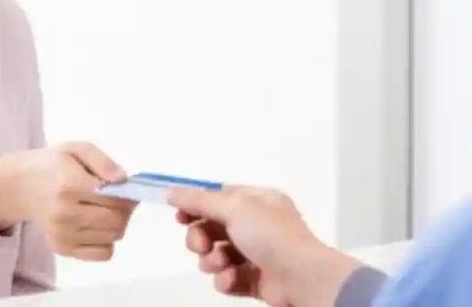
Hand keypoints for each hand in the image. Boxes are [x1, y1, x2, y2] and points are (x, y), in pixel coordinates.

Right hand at [0, 142, 135, 261]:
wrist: (19, 187)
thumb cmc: (52, 165)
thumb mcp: (76, 149)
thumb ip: (103, 162)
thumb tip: (124, 180)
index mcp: (69, 185)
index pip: (114, 198)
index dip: (128, 194)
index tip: (127, 188)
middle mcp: (65, 214)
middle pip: (116, 221)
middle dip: (126, 209)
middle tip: (120, 198)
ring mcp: (62, 235)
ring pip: (113, 237)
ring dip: (118, 223)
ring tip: (105, 209)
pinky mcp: (62, 249)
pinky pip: (103, 253)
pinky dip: (107, 240)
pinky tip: (96, 225)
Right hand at [168, 185, 361, 306]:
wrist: (302, 278)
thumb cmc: (271, 235)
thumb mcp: (234, 207)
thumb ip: (199, 200)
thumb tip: (170, 190)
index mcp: (257, 201)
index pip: (219, 198)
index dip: (197, 206)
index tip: (179, 216)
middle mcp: (257, 225)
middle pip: (213, 228)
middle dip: (200, 237)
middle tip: (201, 245)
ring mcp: (256, 254)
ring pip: (216, 255)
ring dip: (212, 260)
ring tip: (221, 264)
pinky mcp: (255, 280)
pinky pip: (228, 277)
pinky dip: (225, 279)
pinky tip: (230, 279)